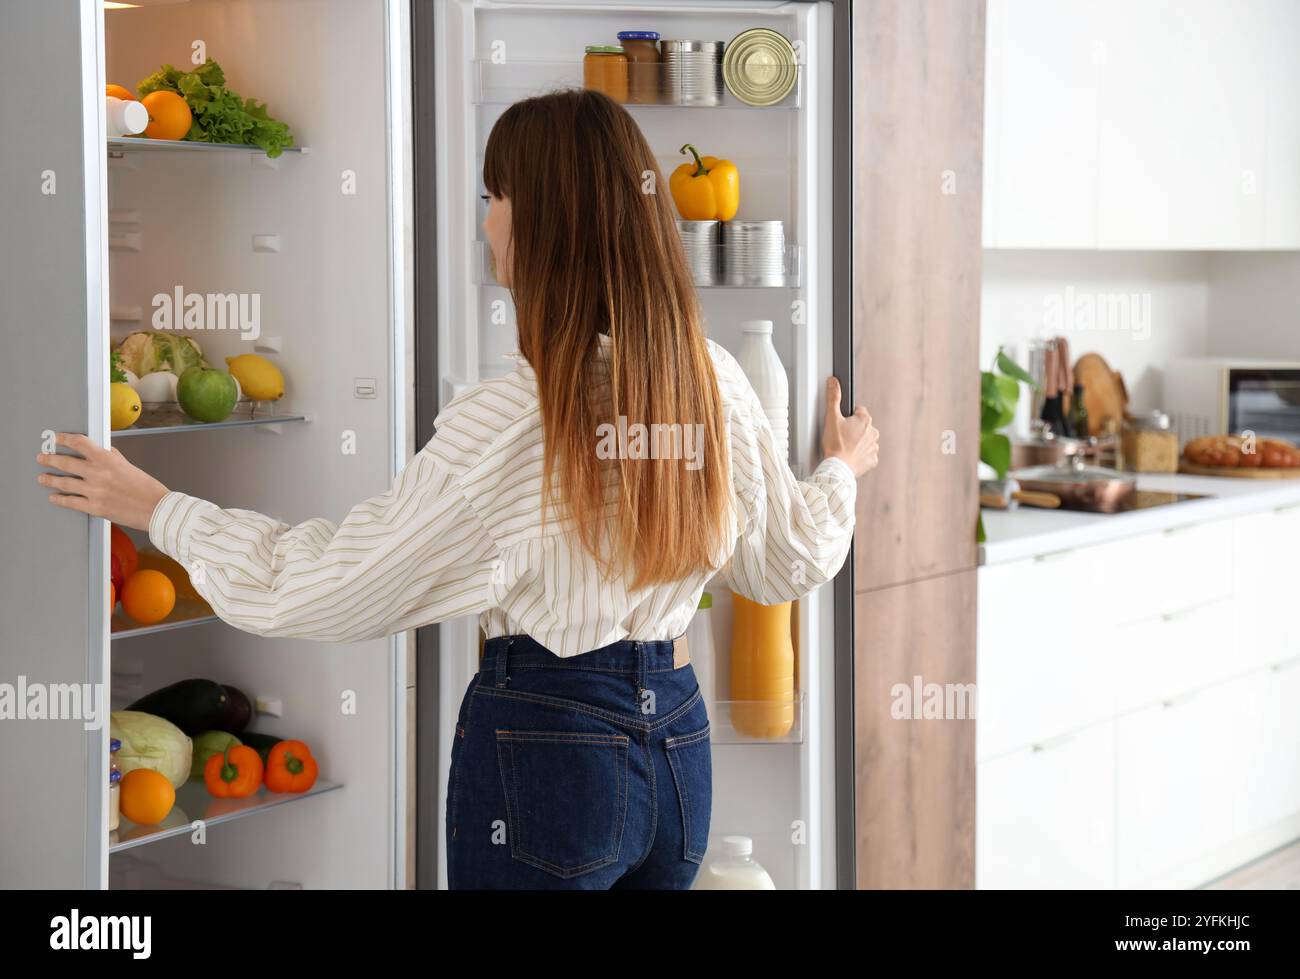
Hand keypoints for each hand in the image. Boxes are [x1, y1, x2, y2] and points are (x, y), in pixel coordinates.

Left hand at [37, 433, 169, 530]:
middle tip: (42, 458)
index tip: (56, 439)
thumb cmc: (147, 488)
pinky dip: (59, 499)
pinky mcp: (94, 507)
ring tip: (42, 478)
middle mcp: (98, 473)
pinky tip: (54, 497)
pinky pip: (70, 502)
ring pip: (64, 483)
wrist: (156, 508)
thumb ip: (112, 458)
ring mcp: (94, 491)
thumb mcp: (129, 466)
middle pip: (65, 463)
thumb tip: (100, 452)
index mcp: (107, 459)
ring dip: (50, 479)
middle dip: (50, 459)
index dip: (64, 439)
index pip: (79, 443)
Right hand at [821, 376, 878, 477]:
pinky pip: (867, 454)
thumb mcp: (831, 418)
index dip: (848, 416)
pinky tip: (850, 456)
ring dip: (857, 442)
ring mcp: (874, 447)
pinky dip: (860, 455)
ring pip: (865, 440)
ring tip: (844, 446)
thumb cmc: (835, 444)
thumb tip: (834, 382)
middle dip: (853, 429)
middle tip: (840, 436)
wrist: (837, 467)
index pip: (858, 411)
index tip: (841, 424)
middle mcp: (873, 432)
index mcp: (865, 420)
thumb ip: (833, 398)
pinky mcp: (872, 460)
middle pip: (862, 426)